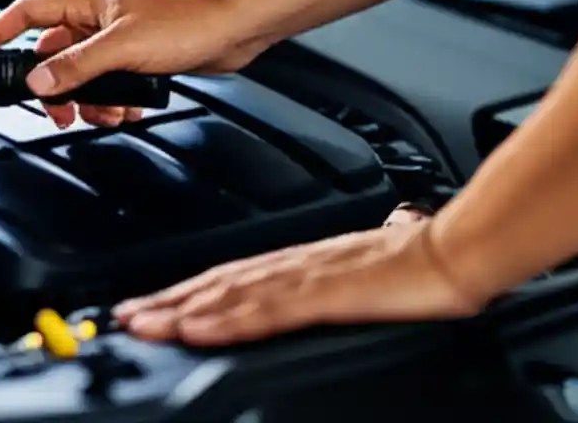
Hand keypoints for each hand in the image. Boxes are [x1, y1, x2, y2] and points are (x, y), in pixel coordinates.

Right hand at [0, 0, 267, 128]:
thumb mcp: (122, 48)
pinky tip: (129, 110)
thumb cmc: (187, 22)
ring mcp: (115, 39)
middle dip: (53, 88)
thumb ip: (76, 66)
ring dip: (87, 100)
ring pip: (80, 75)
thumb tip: (38, 82)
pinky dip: (112, 103)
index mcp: (86, 2)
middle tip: (58, 111)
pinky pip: (106, 85)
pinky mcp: (135, 59)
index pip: (26, 13)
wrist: (234, 29)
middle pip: (50, 54)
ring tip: (105, 114)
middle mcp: (96, 19)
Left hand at [111, 222, 481, 346]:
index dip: (180, 295)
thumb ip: (321, 285)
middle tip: (122, 318)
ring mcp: (303, 278)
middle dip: (164, 304)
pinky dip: (226, 318)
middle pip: (212, 286)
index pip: (223, 281)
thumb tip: (291, 297)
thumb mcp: (352, 277)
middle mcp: (288, 266)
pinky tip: (198, 326)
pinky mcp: (325, 292)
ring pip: (227, 295)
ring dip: (179, 311)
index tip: (145, 307)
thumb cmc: (413, 263)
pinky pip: (266, 308)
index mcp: (293, 264)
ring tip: (143, 323)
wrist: (455, 250)